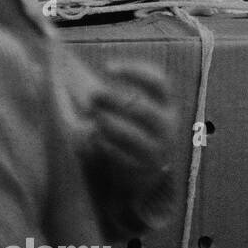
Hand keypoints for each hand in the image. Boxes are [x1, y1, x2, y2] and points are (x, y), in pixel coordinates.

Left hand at [86, 60, 176, 206]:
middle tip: (92, 96)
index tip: (106, 68)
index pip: (157, 82)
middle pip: (142, 108)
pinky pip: (121, 156)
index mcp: (167, 106)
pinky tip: (92, 138)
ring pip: (131, 134)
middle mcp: (167, 127)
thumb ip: (116, 97)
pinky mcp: (142, 171)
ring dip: (108, 123)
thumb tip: (80, 75)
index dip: (134, 71)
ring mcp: (156, 150)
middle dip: (115, 99)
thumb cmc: (132, 135)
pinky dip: (105, 145)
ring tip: (92, 118)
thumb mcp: (134, 114)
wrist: (143, 179)